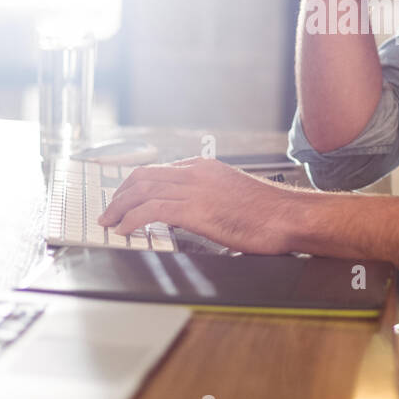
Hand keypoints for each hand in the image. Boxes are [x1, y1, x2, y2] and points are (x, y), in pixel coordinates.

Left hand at [96, 158, 301, 255]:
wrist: (290, 217)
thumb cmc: (271, 214)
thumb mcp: (234, 197)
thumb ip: (211, 200)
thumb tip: (197, 216)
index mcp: (205, 167)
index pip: (160, 171)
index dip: (136, 186)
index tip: (125, 200)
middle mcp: (196, 172)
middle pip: (143, 175)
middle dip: (119, 194)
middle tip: (108, 211)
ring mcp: (195, 189)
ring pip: (141, 190)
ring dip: (119, 208)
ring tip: (109, 223)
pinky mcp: (196, 210)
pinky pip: (151, 210)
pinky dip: (131, 219)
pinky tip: (124, 231)